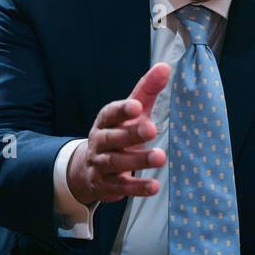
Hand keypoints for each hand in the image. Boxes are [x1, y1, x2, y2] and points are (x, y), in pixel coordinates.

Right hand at [65, 63, 169, 204]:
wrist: (90, 168)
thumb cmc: (119, 132)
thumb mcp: (132, 112)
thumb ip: (147, 90)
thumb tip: (165, 67)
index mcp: (105, 122)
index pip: (110, 113)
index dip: (122, 110)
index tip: (137, 106)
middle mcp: (100, 142)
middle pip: (113, 138)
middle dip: (131, 133)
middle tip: (152, 129)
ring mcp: (100, 165)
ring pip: (116, 162)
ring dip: (138, 160)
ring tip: (160, 157)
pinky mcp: (106, 186)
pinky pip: (121, 187)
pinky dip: (137, 187)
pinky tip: (154, 187)